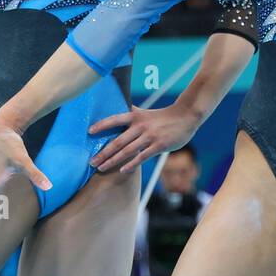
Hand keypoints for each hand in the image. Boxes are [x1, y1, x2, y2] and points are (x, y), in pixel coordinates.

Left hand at [87, 103, 201, 173]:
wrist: (186, 117)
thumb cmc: (163, 116)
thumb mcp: (145, 112)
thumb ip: (132, 111)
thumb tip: (118, 105)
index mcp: (136, 116)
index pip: (115, 119)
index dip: (102, 125)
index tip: (89, 132)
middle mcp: (141, 126)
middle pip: (118, 141)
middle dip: (103, 153)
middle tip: (91, 162)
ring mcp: (150, 136)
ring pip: (127, 151)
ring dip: (113, 161)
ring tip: (101, 168)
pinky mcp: (159, 146)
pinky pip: (142, 157)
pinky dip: (132, 164)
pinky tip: (123, 170)